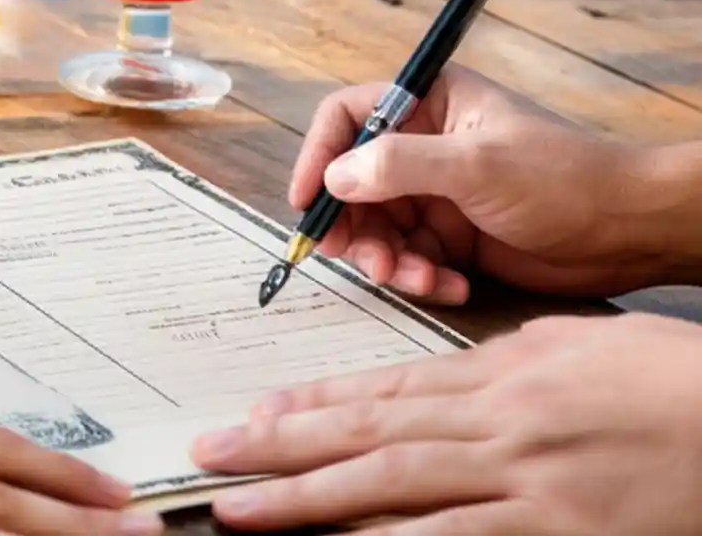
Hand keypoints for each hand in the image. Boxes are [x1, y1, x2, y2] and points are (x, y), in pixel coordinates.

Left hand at [191, 313, 701, 534]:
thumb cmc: (677, 382)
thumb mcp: (584, 346)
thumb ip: (509, 360)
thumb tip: (449, 372)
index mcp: (505, 370)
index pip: (387, 387)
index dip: (313, 403)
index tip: (253, 414)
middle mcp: (500, 421)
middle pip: (369, 432)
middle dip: (280, 446)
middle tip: (209, 457)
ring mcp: (525, 480)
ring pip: (393, 485)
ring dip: (307, 499)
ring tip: (241, 509)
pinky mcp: (555, 530)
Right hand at [290, 65, 669, 302]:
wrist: (627, 233)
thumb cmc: (567, 179)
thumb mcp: (476, 165)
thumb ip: (399, 166)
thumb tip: (336, 176)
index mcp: (431, 105)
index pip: (349, 117)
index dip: (319, 155)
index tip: (307, 200)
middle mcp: (425, 146)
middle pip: (351, 183)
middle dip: (355, 227)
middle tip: (363, 259)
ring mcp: (436, 194)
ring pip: (376, 230)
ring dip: (388, 261)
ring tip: (417, 278)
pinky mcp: (449, 237)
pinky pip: (407, 259)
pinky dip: (420, 278)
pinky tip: (452, 285)